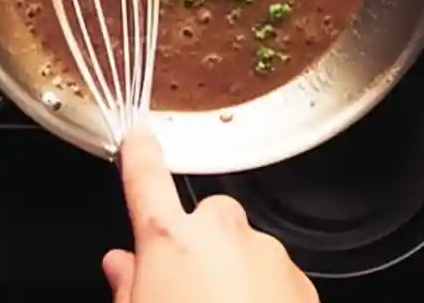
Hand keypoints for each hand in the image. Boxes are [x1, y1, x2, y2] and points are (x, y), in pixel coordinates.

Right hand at [103, 127, 318, 302]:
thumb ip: (128, 287)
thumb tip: (122, 266)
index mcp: (169, 241)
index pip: (146, 179)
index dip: (139, 154)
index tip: (138, 136)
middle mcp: (221, 235)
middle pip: (206, 218)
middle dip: (197, 245)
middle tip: (184, 291)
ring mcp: (267, 255)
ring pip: (244, 250)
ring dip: (232, 274)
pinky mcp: (301, 282)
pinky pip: (274, 277)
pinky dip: (263, 296)